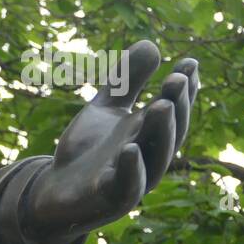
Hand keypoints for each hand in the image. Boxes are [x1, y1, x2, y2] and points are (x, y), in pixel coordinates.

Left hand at [23, 39, 200, 243]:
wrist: (54, 190)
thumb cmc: (87, 150)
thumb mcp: (104, 109)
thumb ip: (124, 81)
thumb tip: (152, 44)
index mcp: (147, 133)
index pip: (174, 109)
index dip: (184, 89)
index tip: (189, 63)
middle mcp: (146, 156)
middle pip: (170, 132)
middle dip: (177, 107)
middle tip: (178, 80)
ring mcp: (131, 179)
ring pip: (155, 158)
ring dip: (160, 133)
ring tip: (161, 106)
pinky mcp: (110, 199)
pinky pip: (126, 187)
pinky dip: (130, 169)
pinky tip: (129, 148)